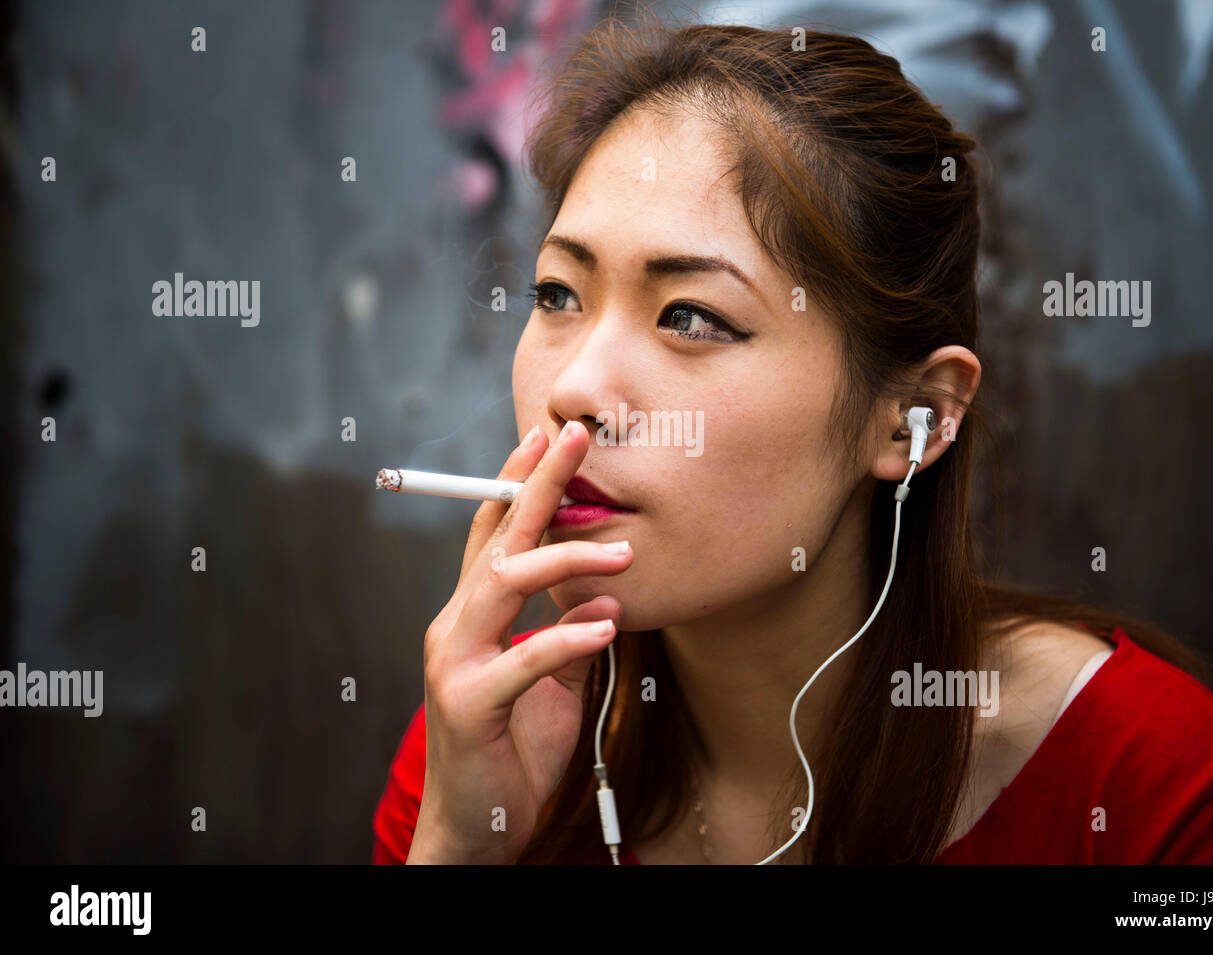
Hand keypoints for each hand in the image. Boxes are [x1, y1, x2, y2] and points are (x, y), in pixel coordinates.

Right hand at [408, 420, 633, 863]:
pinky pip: (522, 661)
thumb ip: (569, 638)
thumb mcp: (551, 686)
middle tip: (575, 438)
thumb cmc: (512, 752)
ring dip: (565, 557)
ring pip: (503, 584)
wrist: (476, 828)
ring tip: (623, 553)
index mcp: (472, 617)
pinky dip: (565, 638)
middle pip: (496, 540)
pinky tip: (605, 624)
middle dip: (535, 484)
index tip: (546, 438)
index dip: (515, 484)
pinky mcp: (467, 704)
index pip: (492, 535)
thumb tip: (607, 599)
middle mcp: (454, 627)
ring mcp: (454, 662)